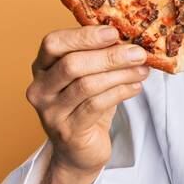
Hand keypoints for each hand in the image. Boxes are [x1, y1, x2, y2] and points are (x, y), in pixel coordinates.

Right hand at [25, 24, 150, 177]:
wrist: (79, 151)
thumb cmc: (86, 106)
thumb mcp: (88, 76)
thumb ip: (98, 56)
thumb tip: (131, 37)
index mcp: (41, 68)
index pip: (53, 43)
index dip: (84, 36)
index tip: (114, 31)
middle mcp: (40, 89)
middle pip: (72, 64)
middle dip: (109, 56)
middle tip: (138, 53)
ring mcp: (50, 112)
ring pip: (86, 85)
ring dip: (120, 74)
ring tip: (142, 70)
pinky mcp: (67, 131)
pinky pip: (96, 106)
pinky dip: (120, 93)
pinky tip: (135, 87)